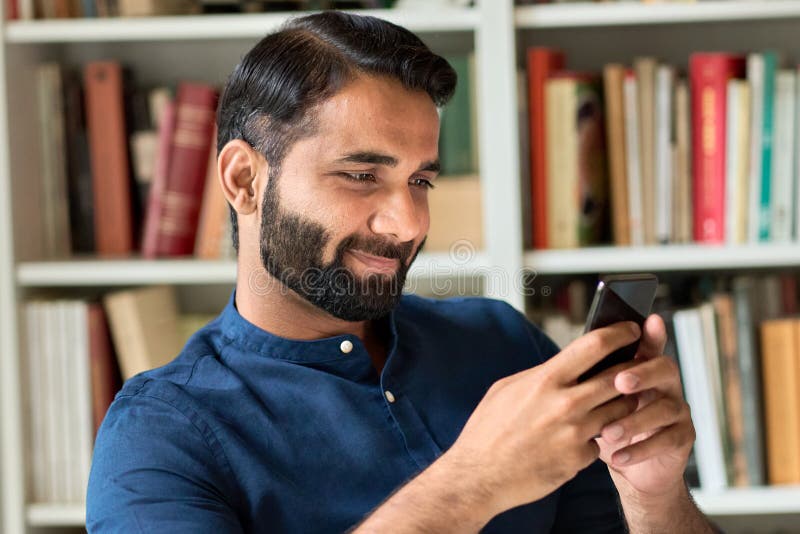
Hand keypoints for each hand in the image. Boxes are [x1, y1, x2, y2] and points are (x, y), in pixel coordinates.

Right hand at [444, 322, 641, 516]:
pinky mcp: (579, 459)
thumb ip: (540, 374)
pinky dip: (596, 438)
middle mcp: (566, 403)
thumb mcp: (507, 389)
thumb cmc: (488, 429)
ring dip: (623, 405)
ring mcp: (576, 433)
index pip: (595, 345)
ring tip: (615, 402)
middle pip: (620, 377)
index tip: (632, 330)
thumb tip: (565, 364)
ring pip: (621, 410)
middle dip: (634, 370)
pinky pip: (602, 442)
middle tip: (639, 367)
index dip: (620, 333)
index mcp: (546, 379)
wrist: (479, 476)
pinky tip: (582, 438)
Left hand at [596, 314, 695, 500]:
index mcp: (643, 367)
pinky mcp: (683, 437)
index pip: (649, 345)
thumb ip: (591, 378)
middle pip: (665, 368)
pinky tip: (618, 457)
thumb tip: (567, 360)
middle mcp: (665, 384)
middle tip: (619, 382)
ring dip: (635, 420)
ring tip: (608, 433)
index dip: (652, 333)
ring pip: (666, 408)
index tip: (648, 321)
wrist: (628, 465)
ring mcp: (678, 410)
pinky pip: (668, 440)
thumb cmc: (606, 422)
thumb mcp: (595, 399)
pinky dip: (641, 449)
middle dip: (642, 374)